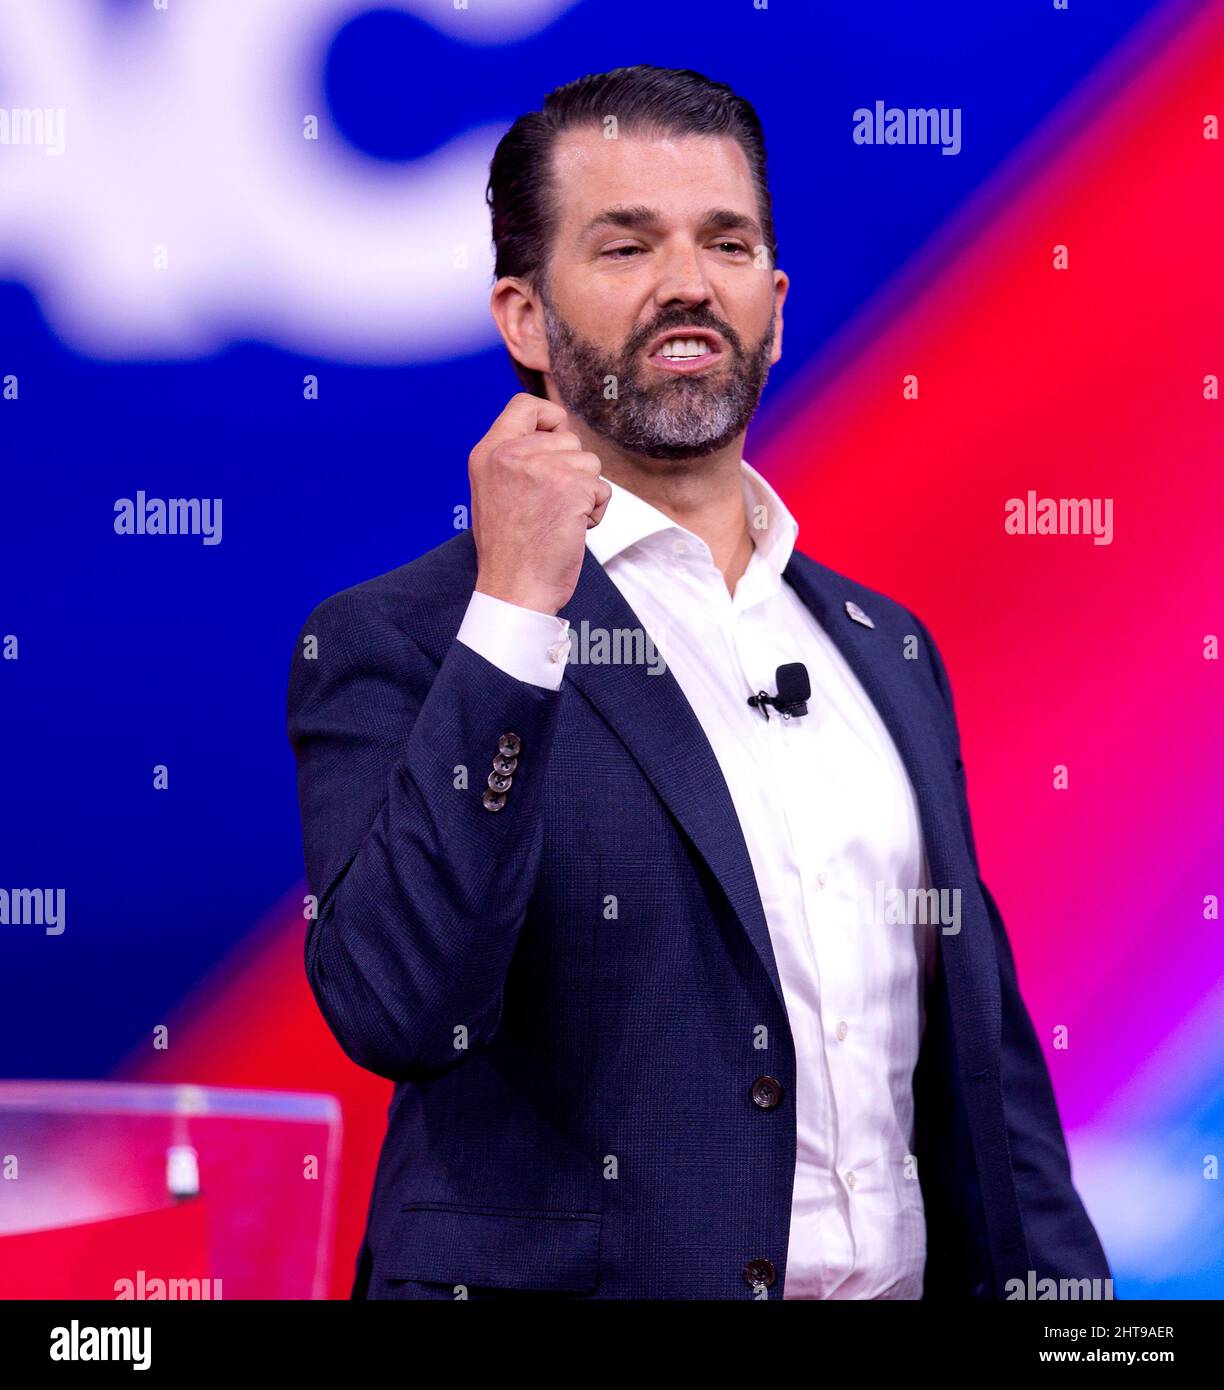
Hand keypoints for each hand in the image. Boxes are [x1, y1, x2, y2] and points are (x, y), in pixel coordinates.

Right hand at [468, 394, 610, 615]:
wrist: (513, 589)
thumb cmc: (508, 550)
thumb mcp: (493, 491)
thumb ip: (516, 458)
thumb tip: (558, 432)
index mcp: (487, 452)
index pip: (525, 404)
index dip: (550, 417)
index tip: (556, 439)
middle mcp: (511, 454)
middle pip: (568, 437)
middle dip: (572, 469)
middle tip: (550, 504)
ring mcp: (541, 468)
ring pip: (589, 462)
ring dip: (585, 493)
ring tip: (559, 519)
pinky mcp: (570, 488)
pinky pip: (603, 489)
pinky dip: (596, 512)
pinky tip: (572, 529)